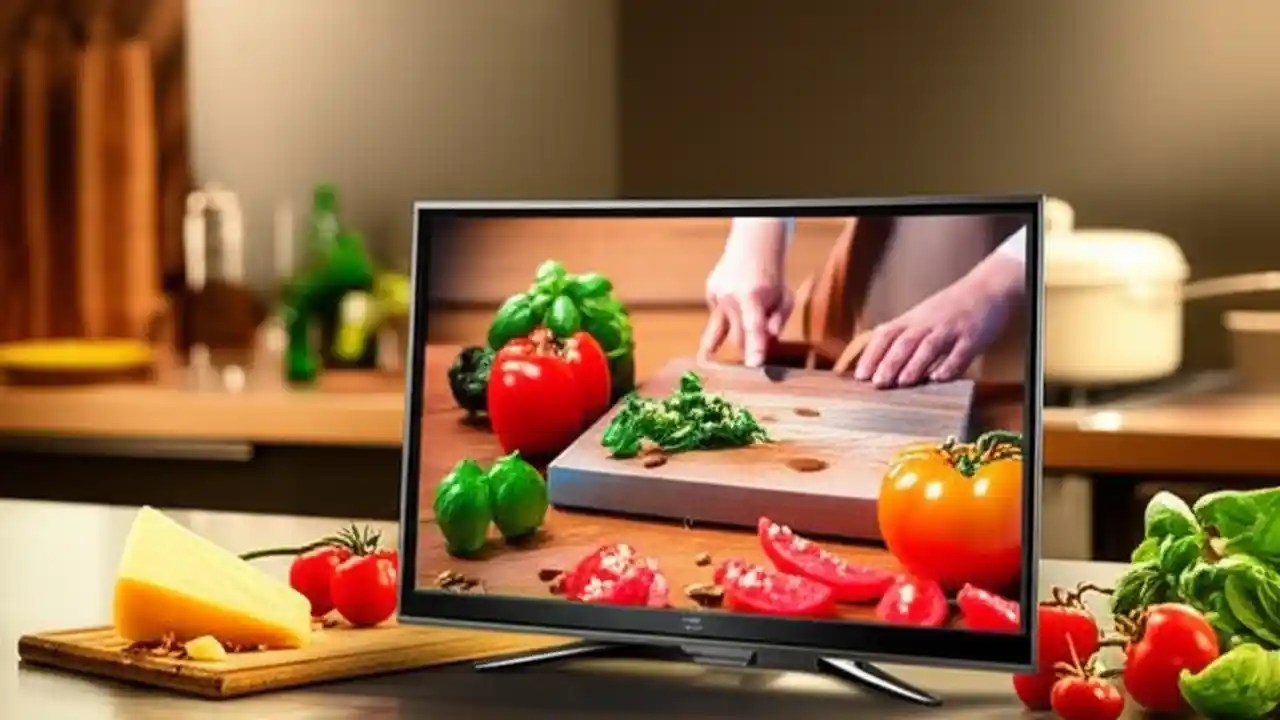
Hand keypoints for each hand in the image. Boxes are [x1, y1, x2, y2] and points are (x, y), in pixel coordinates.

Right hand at [699, 235, 790, 366]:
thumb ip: (778, 320)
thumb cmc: (772, 275)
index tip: (754, 364)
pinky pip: (718, 316)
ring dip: (726, 340)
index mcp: (753, 298)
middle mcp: (731, 297)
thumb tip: (769, 338)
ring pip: (719, 332)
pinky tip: (734, 306)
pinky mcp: (710, 293)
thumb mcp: (785, 297)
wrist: (753, 246)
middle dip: (745, 348)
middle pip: (736, 338)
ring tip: (706, 359)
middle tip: (753, 351)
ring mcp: (717, 295)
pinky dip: (728, 317)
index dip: (755, 348)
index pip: (754, 328)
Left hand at [854, 256, 1021, 387]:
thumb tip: (877, 366)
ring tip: (902, 382)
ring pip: (929, 346)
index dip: (872, 354)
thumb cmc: (950, 309)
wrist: (988, 287)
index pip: (886, 335)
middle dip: (889, 362)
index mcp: (913, 320)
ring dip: (915, 364)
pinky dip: (949, 365)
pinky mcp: (973, 337)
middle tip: (877, 383)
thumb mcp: (921, 318)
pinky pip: (960, 352)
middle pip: (905, 342)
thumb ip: (903, 337)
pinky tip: (939, 378)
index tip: (860, 375)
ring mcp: (951, 329)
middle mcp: (928, 323)